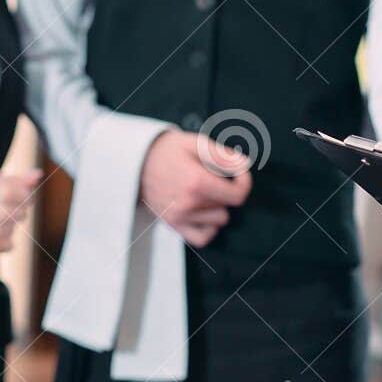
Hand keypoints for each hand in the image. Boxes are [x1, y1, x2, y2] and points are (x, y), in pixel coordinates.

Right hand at [0, 170, 41, 257]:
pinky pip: (10, 244)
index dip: (17, 196)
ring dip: (5, 225)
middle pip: (23, 213)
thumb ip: (19, 179)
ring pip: (15, 228)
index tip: (3, 197)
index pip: (29, 196)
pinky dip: (0, 240)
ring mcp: (0, 230)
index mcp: (7, 191)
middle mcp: (6, 211)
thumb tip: (38, 175)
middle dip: (12, 210)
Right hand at [139, 131, 251, 247]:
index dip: (244, 181)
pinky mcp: (174, 225)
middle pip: (228, 207)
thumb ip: (223, 155)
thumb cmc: (168, 151)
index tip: (237, 171)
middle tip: (212, 176)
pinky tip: (204, 211)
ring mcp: (180, 217)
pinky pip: (203, 238)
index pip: (238, 195)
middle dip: (226, 190)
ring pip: (218, 221)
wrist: (137, 162)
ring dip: (216, 207)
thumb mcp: (196, 143)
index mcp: (197, 182)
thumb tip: (244, 164)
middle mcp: (189, 204)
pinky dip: (208, 227)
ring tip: (202, 191)